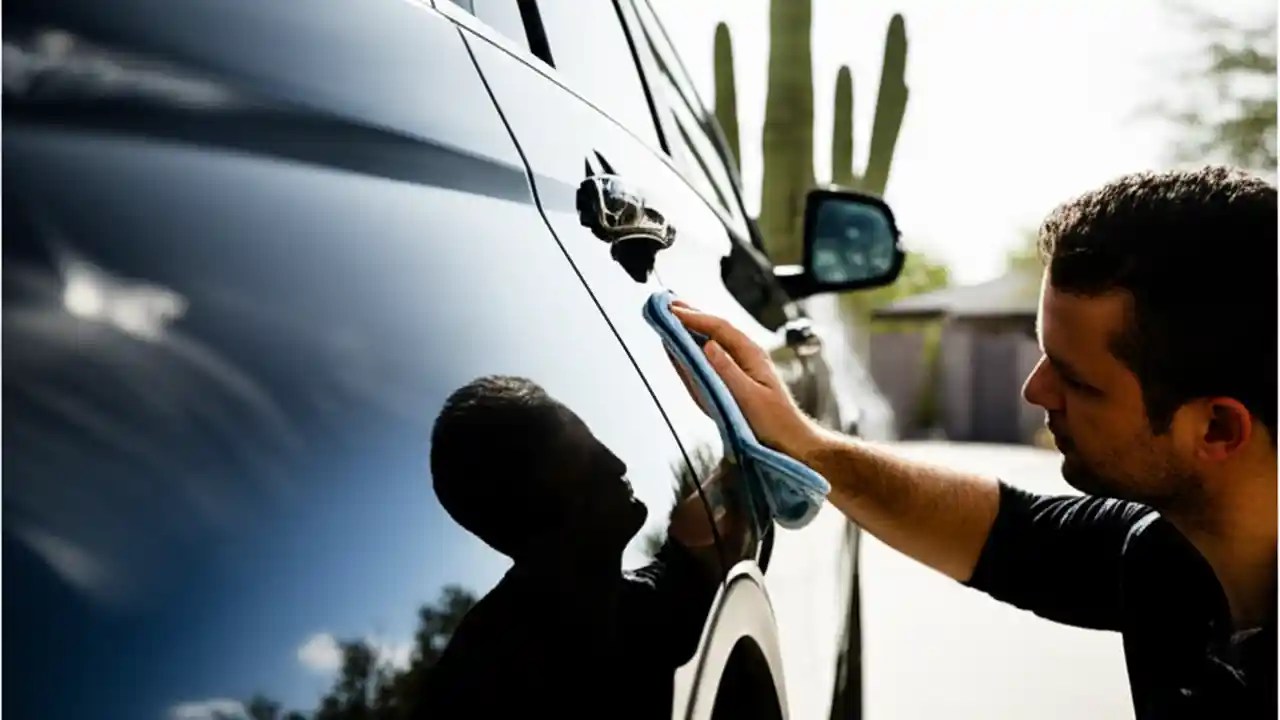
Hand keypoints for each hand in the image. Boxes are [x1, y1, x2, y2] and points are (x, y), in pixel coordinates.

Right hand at [669, 301, 825, 460]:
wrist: (790, 442)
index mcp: (751, 355)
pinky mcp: (733, 382)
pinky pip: (709, 362)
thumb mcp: (749, 396)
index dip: (695, 317)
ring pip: (710, 343)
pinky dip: (693, 353)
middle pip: (714, 330)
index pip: (719, 328)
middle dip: (690, 316)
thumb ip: (727, 370)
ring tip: (671, 318)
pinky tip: (682, 348)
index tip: (672, 311)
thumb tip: (707, 345)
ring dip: (690, 330)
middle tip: (666, 304)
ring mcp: (739, 369)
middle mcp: (745, 357)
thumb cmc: (776, 422)